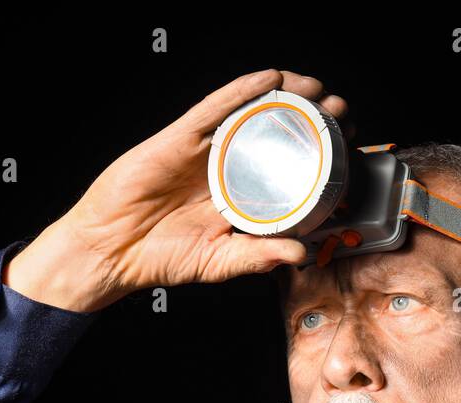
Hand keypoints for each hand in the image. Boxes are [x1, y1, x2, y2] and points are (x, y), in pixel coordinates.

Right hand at [4, 69, 351, 312]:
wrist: (111, 250)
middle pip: (280, 133)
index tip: (350, 150)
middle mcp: (229, 168)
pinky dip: (243, 91)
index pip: (291, 169)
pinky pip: (216, 107)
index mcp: (242, 196)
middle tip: (343, 115)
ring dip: (288, 96)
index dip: (321, 156)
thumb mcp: (218, 263)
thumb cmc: (160, 257)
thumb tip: (300, 254)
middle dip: (314, 120)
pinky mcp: (182, 137)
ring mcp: (206, 150)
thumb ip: (257, 257)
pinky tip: (270, 80)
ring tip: (319, 91)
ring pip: (253, 112)